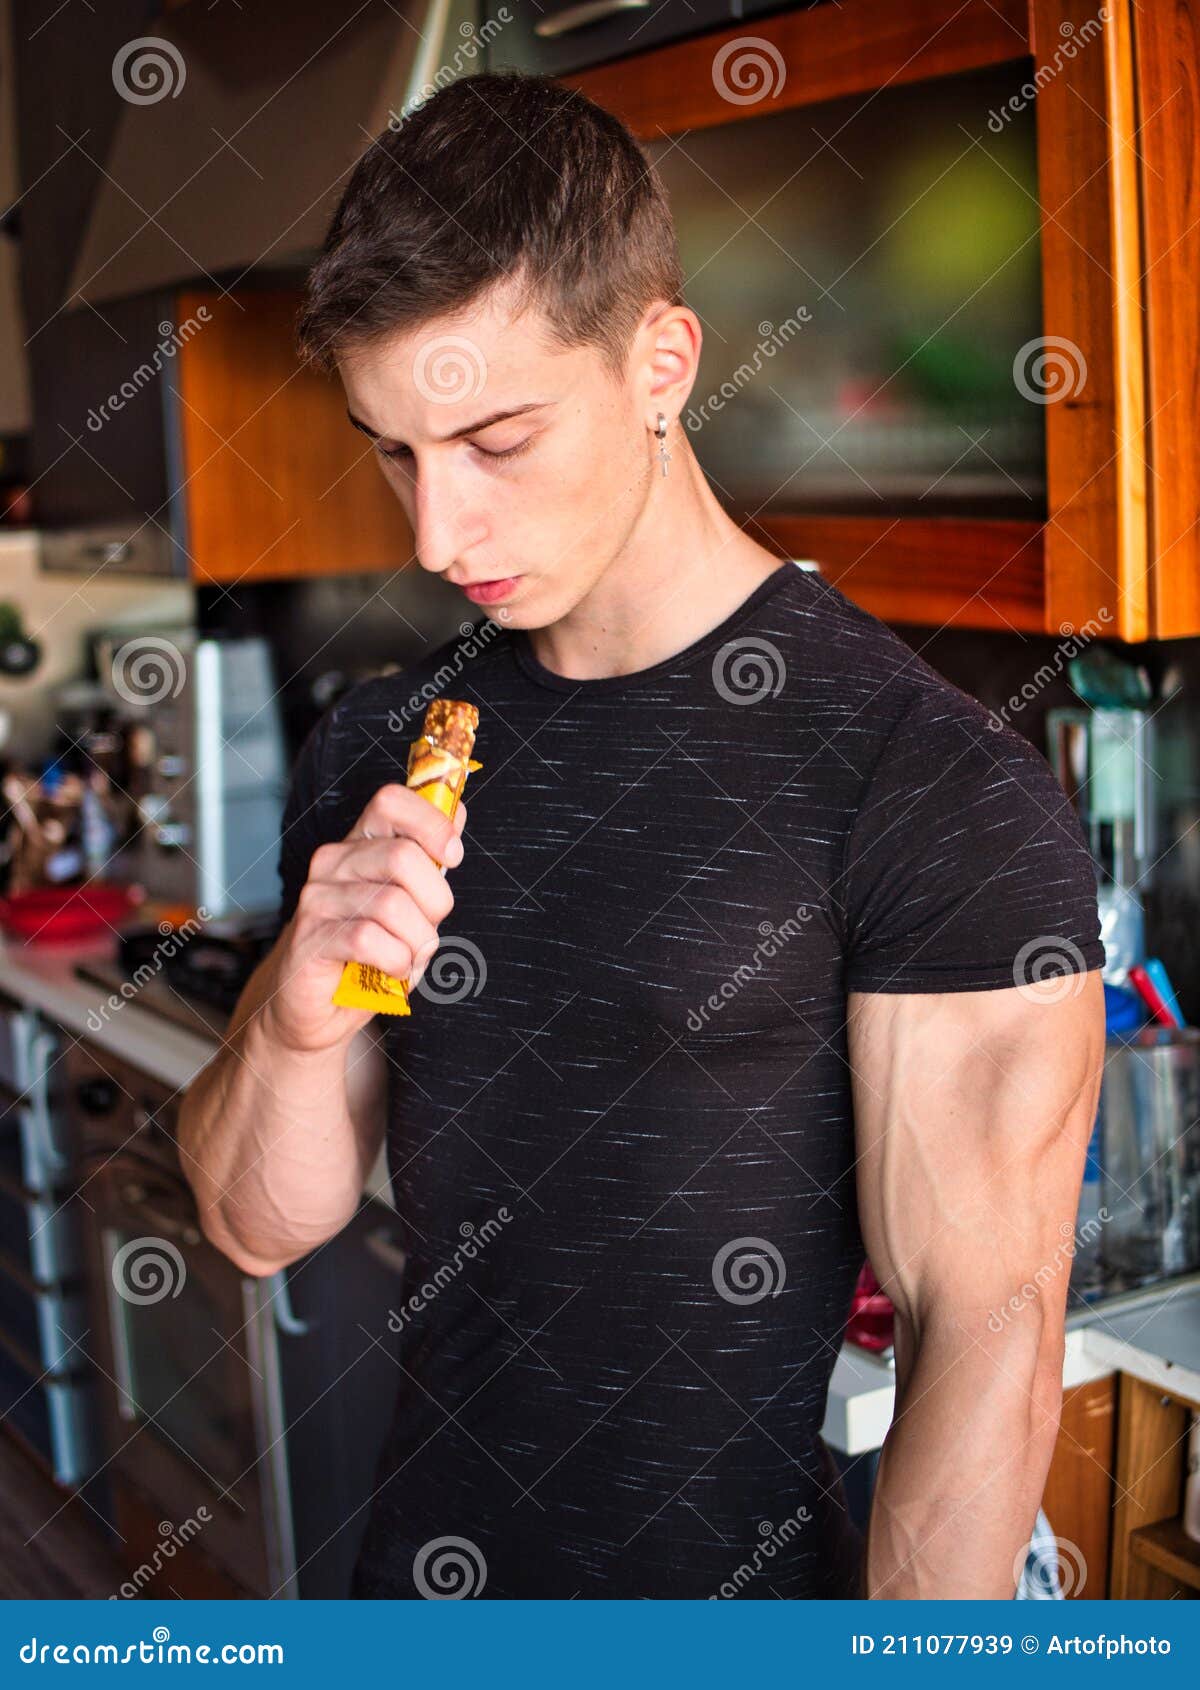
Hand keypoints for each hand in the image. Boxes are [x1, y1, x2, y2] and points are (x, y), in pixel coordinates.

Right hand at [259, 786, 467, 1053]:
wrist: (316, 1008)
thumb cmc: (367, 954)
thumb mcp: (408, 904)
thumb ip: (428, 862)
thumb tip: (456, 812)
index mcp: (359, 845)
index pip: (391, 801)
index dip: (431, 823)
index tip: (452, 857)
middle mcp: (333, 863)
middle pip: (403, 857)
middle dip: (434, 902)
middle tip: (429, 931)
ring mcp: (317, 898)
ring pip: (392, 904)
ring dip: (417, 941)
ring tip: (410, 957)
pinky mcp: (310, 937)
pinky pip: (370, 940)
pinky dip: (396, 961)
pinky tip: (392, 969)